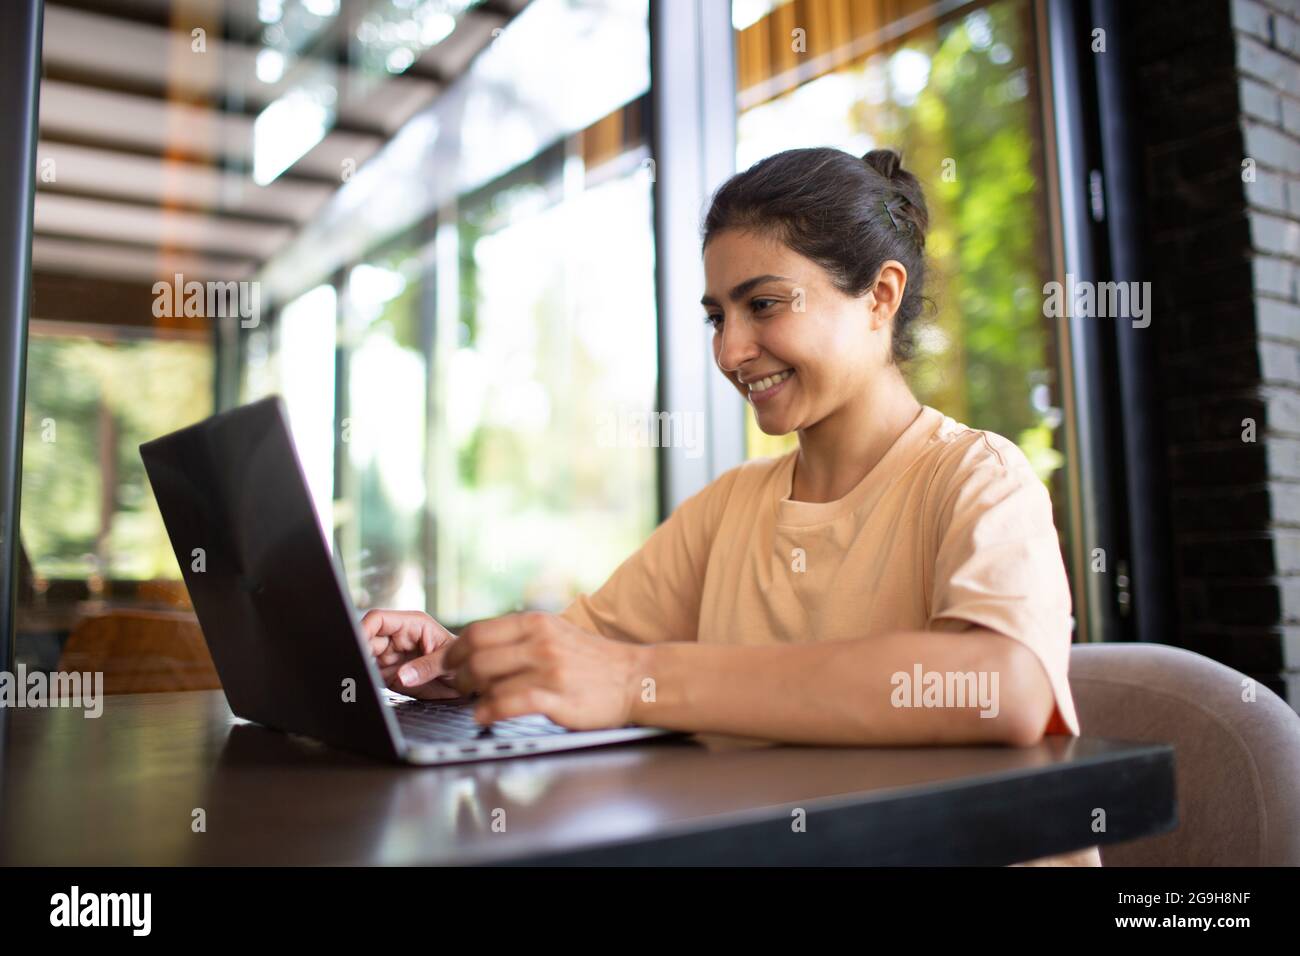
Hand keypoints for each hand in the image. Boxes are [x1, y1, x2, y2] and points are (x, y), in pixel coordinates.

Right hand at [360, 609, 461, 699]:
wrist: (467, 683)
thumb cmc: (463, 661)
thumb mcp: (450, 661)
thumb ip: (427, 666)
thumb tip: (402, 675)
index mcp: (411, 625)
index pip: (378, 619)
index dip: (364, 629)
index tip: (358, 645)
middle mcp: (397, 638)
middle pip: (366, 639)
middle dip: (361, 652)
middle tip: (363, 667)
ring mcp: (391, 656)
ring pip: (365, 657)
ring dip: (364, 667)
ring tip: (371, 677)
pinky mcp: (388, 674)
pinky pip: (371, 675)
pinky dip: (368, 680)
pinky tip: (370, 684)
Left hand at [442, 611, 648, 729]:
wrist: (636, 678)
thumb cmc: (591, 661)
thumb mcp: (556, 633)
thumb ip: (519, 637)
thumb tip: (475, 648)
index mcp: (536, 622)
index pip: (477, 631)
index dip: (450, 651)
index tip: (436, 665)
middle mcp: (540, 641)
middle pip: (476, 655)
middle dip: (457, 675)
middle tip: (459, 688)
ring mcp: (549, 670)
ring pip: (489, 679)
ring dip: (473, 695)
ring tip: (475, 703)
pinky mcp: (558, 698)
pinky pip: (510, 704)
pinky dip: (488, 712)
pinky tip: (484, 718)